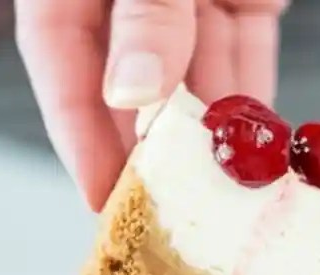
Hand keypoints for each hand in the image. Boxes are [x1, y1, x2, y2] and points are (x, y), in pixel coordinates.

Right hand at [15, 0, 288, 210]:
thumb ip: (146, 14)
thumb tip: (134, 92)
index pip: (57, 56)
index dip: (75, 132)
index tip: (98, 195)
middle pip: (132, 80)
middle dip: (151, 147)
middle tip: (165, 209)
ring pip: (197, 73)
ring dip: (211, 134)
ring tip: (220, 193)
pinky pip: (246, 51)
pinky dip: (254, 99)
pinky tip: (262, 148)